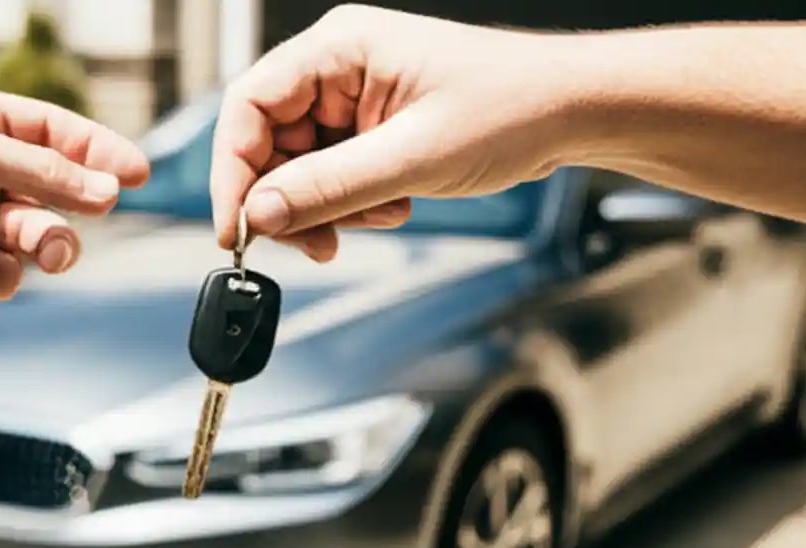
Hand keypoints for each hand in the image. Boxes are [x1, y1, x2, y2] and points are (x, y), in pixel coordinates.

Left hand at [0, 91, 149, 316]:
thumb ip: (46, 173)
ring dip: (42, 243)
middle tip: (97, 214)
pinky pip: (5, 276)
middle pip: (58, 190)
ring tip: (35, 250)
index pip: (57, 133)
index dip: (100, 152)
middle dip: (76, 206)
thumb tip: (109, 191)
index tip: (137, 174)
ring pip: (39, 237)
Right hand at [211, 4, 577, 260]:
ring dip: (329, 207)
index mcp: (339, 47)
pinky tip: (393, 206)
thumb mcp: (412, 156)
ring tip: (380, 215)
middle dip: (291, 200)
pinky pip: (335, 174)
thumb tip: (262, 213)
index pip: (250, 106)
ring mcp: (355, 99)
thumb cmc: (512, 106)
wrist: (571, 113)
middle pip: (270, 143)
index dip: (234, 170)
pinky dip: (354, 203)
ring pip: (302, 167)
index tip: (237, 227)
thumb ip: (330, 187)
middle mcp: (339, 68)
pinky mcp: (373, 128)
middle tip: (314, 242)